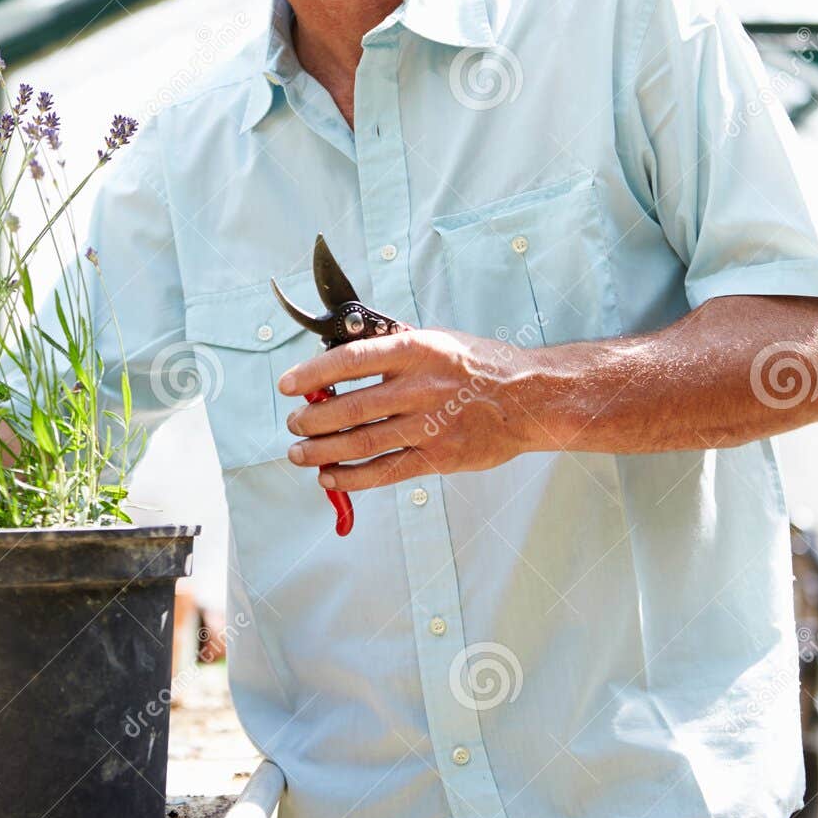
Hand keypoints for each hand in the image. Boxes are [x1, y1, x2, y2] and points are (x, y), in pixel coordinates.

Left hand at [278, 327, 535, 491]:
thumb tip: (346, 355)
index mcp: (416, 350)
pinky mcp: (439, 457)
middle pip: (351, 408)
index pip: (351, 360)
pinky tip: (331, 476)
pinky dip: (353, 477)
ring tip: (300, 452)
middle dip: (313, 419)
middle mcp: (420, 388)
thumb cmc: (481, 366)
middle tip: (294, 424)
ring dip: (323, 450)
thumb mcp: (438, 340)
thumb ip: (394, 347)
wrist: (528, 399)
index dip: (313, 374)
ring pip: (363, 442)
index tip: (289, 385)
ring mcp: (430, 425)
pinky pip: (386, 471)